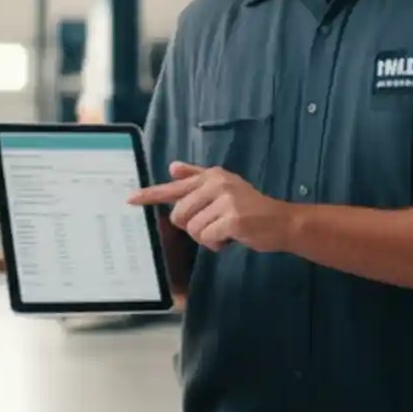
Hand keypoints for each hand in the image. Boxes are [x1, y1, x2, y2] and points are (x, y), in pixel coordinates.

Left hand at [129, 162, 294, 252]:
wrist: (281, 222)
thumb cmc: (251, 207)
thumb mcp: (225, 187)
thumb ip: (197, 177)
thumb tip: (173, 167)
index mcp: (211, 176)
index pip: (175, 186)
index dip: (151, 194)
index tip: (131, 199)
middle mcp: (217, 184)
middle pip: (179, 215)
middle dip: (194, 227)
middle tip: (215, 225)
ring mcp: (225, 201)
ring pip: (193, 229)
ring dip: (207, 238)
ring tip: (226, 231)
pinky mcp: (233, 219)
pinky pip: (208, 238)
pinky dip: (217, 244)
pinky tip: (232, 238)